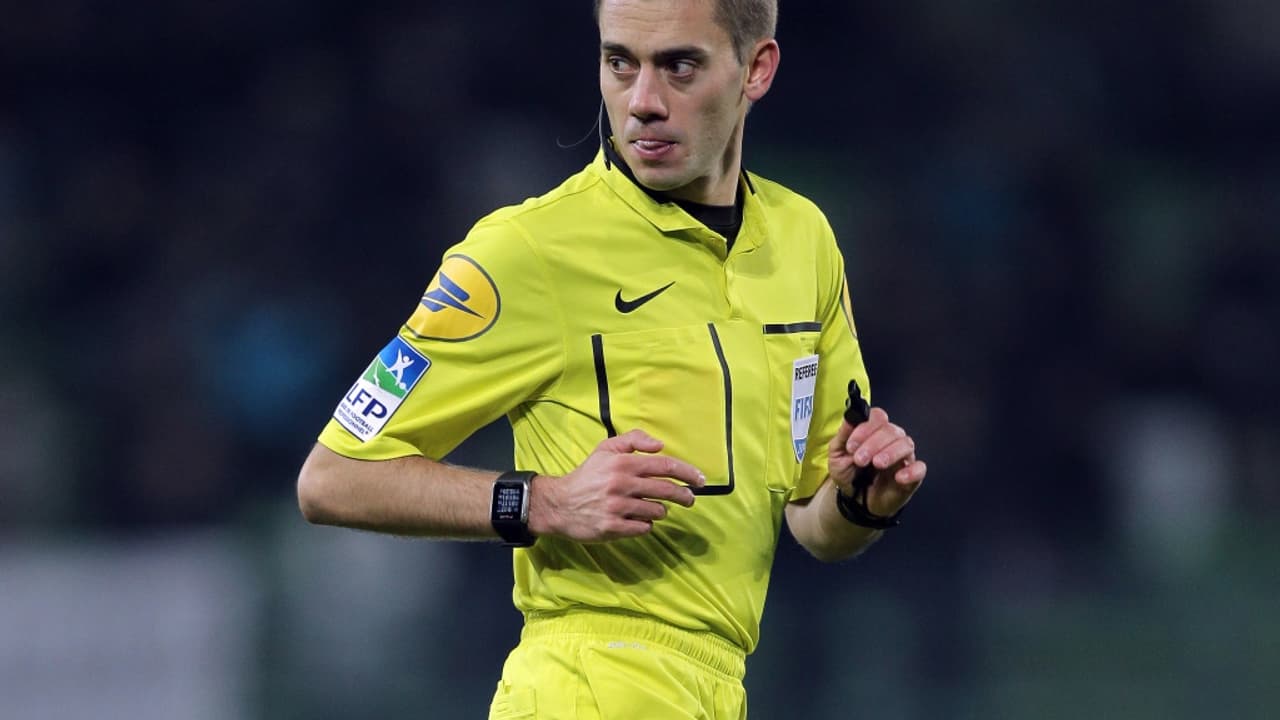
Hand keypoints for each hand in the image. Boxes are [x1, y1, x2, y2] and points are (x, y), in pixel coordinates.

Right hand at [529, 429, 705, 541]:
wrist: (559, 503)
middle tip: (690, 499)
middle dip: (684, 495)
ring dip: (660, 510)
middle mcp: (622, 484)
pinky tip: (636, 520)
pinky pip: (643, 528)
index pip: (665, 466)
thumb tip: (660, 445)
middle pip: (666, 490)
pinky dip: (645, 524)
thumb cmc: (587, 475)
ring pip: (656, 511)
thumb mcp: (605, 449)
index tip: (700, 480)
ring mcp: (617, 507)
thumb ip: (633, 440)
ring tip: (651, 508)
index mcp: (623, 463)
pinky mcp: (612, 528)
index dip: (688, 473)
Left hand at [828, 407, 925, 516]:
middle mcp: (891, 440)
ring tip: (876, 464)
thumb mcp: (837, 456)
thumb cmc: (849, 475)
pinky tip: (898, 477)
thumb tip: (849, 417)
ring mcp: (903, 457)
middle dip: (873, 443)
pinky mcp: (912, 476)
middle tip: (860, 459)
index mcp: (874, 432)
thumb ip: (842, 436)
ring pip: (906, 444)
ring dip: (890, 452)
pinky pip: (920, 468)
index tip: (852, 445)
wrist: (855, 502)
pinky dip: (911, 471)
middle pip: (891, 430)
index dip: (865, 427)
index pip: (877, 417)